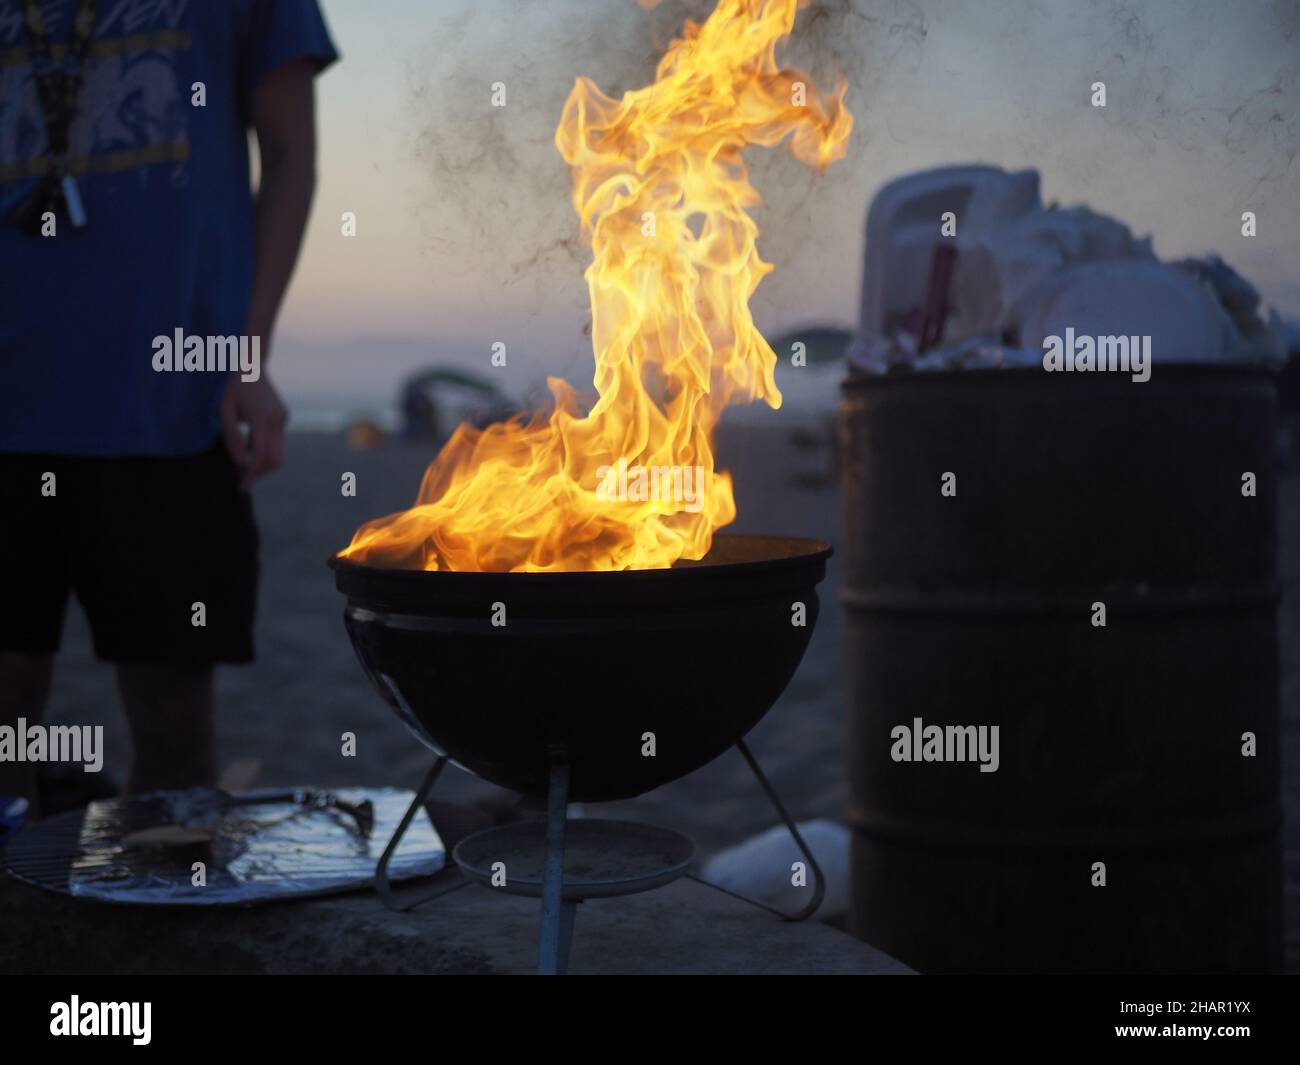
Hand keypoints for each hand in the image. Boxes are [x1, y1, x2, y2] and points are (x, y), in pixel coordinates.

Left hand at [219, 373, 287, 490]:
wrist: (248, 363)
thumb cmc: (230, 385)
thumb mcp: (224, 410)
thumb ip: (231, 437)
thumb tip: (240, 463)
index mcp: (263, 417)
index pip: (262, 455)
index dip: (252, 474)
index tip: (241, 485)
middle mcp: (278, 419)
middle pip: (275, 459)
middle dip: (259, 473)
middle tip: (242, 480)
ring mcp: (283, 418)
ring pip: (278, 452)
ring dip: (260, 461)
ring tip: (241, 460)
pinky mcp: (283, 417)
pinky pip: (276, 441)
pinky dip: (263, 449)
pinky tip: (247, 445)